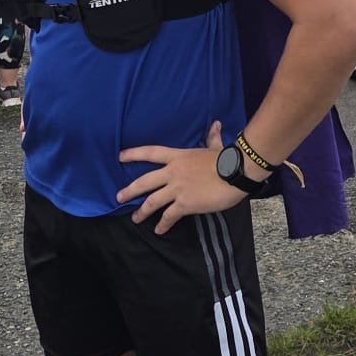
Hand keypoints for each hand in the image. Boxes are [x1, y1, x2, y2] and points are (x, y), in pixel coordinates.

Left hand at [117, 120, 241, 233]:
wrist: (236, 172)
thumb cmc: (226, 159)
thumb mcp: (215, 146)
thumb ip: (212, 137)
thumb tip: (215, 124)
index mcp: (178, 156)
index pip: (151, 153)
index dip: (134, 154)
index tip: (120, 156)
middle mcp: (173, 172)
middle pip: (144, 181)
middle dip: (130, 190)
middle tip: (119, 197)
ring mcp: (177, 188)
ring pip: (152, 201)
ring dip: (142, 211)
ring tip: (136, 218)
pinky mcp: (185, 203)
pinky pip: (169, 216)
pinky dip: (163, 224)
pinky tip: (159, 230)